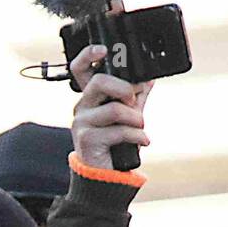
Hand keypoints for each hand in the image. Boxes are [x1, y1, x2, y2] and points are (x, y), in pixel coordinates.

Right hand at [68, 43, 152, 170]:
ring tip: (140, 128)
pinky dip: (137, 136)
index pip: (79, 69)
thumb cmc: (115, 145)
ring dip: (136, 119)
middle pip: (100, 82)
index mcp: (90, 98)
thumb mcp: (128, 116)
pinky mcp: (87, 140)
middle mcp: (82, 107)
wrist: (106, 176)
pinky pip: (119, 131)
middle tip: (134, 102)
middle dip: (124, 89)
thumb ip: (135, 97)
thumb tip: (148, 78)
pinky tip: (143, 141)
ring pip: (114, 109)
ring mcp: (82, 123)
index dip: (88, 55)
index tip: (104, 50)